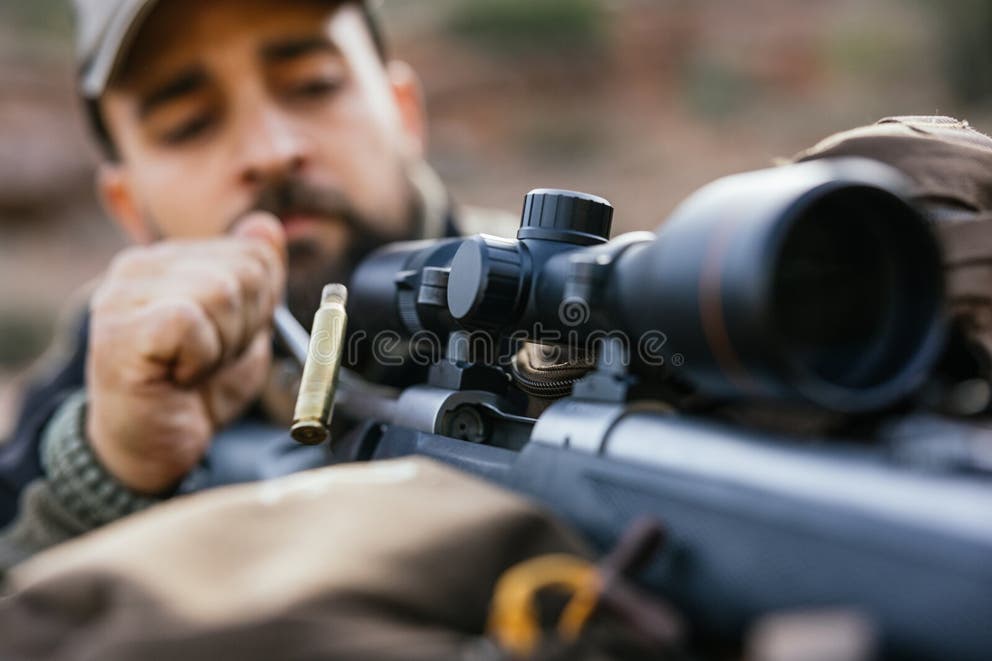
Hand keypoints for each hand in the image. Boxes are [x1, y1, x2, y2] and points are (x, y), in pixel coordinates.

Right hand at [85, 213, 286, 493]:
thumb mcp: (243, 331)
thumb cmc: (194, 392)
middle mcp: (141, 266)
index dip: (264, 305)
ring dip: (226, 344)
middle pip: (245, 270)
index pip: (256, 252)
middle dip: (248, 326)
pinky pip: (190, 321)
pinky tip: (178, 377)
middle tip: (211, 360)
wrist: (150, 451)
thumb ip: (258, 281)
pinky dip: (201, 357)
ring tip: (194, 369)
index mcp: (172, 259)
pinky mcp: (120, 329)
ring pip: (222, 291)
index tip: (231, 340)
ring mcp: (124, 295)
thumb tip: (265, 226)